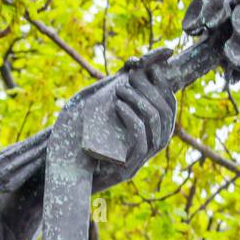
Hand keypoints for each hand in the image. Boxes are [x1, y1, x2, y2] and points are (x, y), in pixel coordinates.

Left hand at [90, 62, 176, 192]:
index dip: (164, 87)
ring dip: (140, 101)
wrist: (70, 174)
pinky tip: (118, 105)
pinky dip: (131, 117)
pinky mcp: (128, 168)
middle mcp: (152, 148)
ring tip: (122, 89)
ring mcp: (141, 160)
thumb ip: (121, 94)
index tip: (153, 69)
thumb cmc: (86, 140)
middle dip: (151, 90)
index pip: (169, 108)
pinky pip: (139, 138)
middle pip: (165, 114)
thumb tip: (133, 65)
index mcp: (152, 135)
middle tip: (133, 76)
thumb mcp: (106, 112)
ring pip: (156, 125)